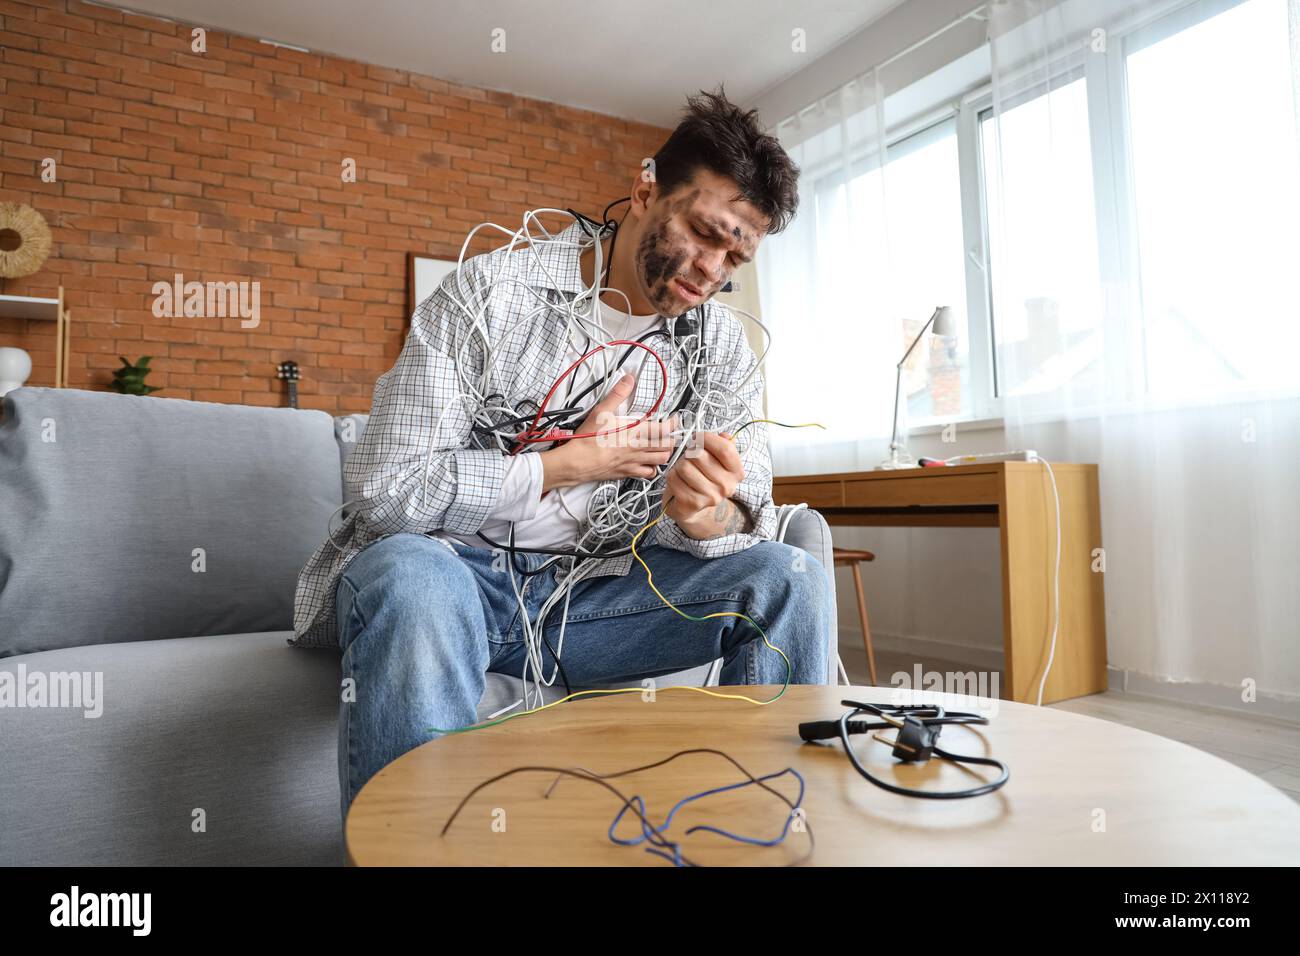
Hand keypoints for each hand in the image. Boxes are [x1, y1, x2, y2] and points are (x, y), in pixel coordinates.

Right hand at [539, 373, 678, 490]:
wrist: (577, 462)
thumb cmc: (589, 439)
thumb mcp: (601, 411)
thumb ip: (617, 395)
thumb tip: (628, 380)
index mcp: (635, 433)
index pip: (664, 429)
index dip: (673, 423)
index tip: (673, 419)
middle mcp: (638, 449)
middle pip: (667, 446)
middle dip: (672, 438)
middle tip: (670, 433)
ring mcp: (634, 462)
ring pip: (661, 460)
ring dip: (665, 453)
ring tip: (662, 446)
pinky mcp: (628, 472)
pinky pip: (648, 473)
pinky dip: (653, 468)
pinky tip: (649, 462)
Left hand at [662, 431, 745, 530]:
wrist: (694, 508)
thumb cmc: (703, 477)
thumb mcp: (717, 461)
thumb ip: (723, 445)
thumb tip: (725, 436)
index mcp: (736, 472)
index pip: (725, 449)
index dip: (707, 438)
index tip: (697, 437)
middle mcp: (727, 486)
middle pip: (700, 455)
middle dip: (689, 452)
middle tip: (689, 458)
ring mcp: (710, 497)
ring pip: (684, 466)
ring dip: (679, 465)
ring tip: (684, 471)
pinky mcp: (692, 503)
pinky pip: (674, 478)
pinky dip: (672, 476)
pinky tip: (678, 481)